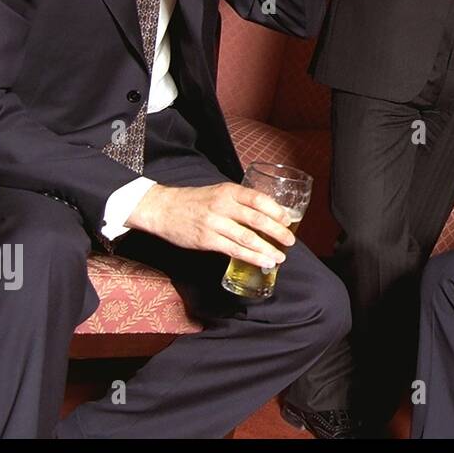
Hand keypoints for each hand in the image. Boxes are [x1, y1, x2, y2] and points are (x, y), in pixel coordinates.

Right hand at [126, 181, 295, 268]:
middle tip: (290, 242)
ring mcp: (214, 223)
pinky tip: (262, 261)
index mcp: (229, 191)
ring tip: (279, 257)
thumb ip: (240, 201)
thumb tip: (266, 215)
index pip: (259, 199)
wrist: (163, 209)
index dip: (276, 211)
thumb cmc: (194, 201)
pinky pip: (233, 250)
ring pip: (247, 238)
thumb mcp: (219, 192)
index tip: (288, 221)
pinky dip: (251, 257)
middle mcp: (223, 205)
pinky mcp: (206, 240)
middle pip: (257, 219)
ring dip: (267, 249)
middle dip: (278, 232)